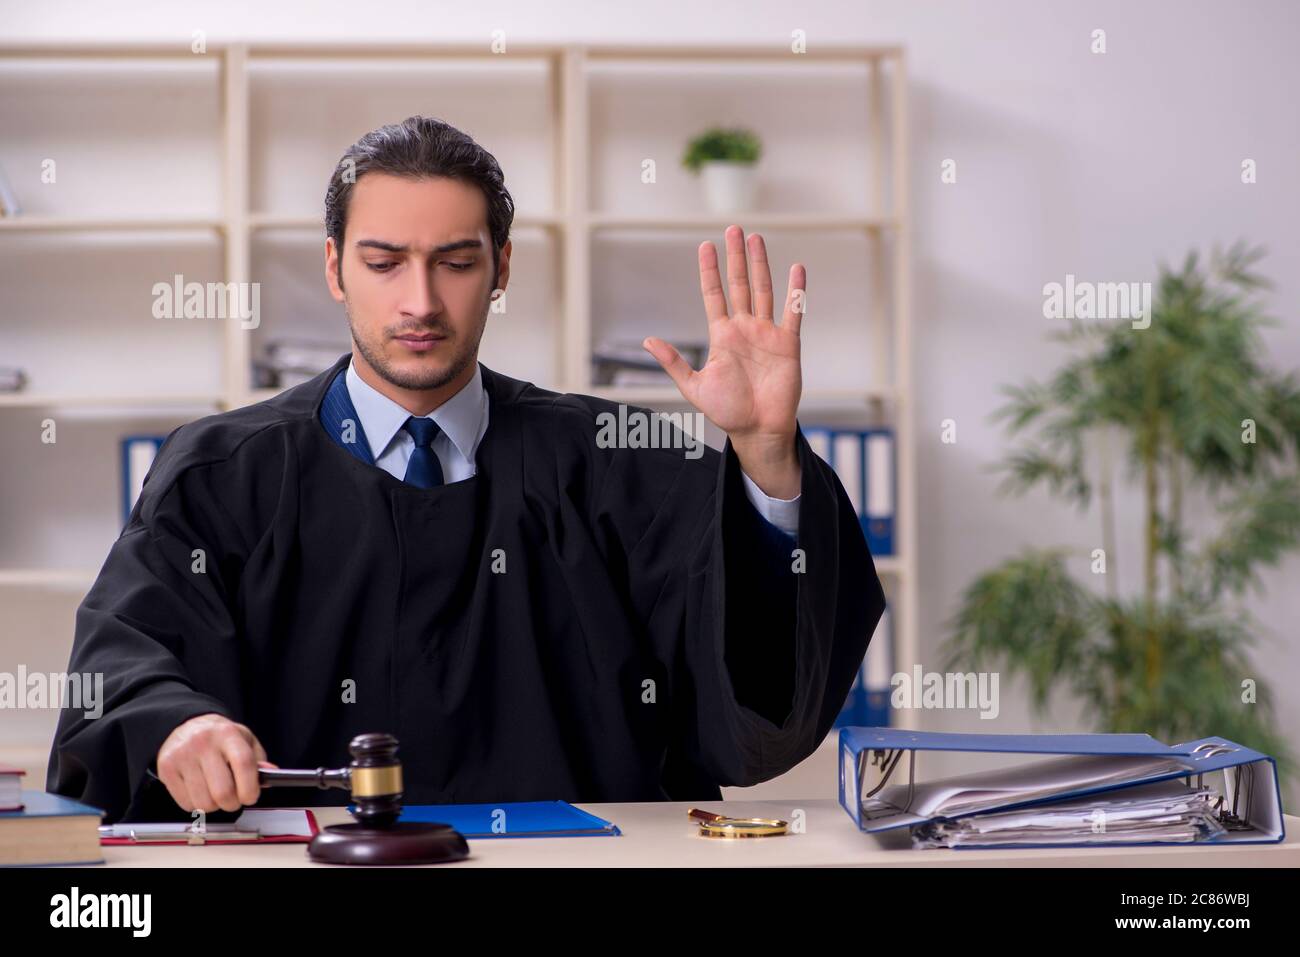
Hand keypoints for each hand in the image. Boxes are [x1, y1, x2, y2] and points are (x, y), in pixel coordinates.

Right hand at [155, 713, 277, 813]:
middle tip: (235, 799)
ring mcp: (182, 756)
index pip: (243, 763)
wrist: (187, 726)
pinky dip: (197, 805)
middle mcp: (203, 743)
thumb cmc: (219, 737)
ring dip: (215, 806)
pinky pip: (186, 804)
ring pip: (204, 802)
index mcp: (227, 734)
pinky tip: (200, 791)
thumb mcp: (244, 739)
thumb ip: (258, 759)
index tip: (251, 797)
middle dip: (233, 803)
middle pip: (223, 791)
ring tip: (216, 793)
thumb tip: (270, 775)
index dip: (250, 787)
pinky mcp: (167, 769)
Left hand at [643, 225, 804, 496]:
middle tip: (734, 229)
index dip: (709, 270)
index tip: (705, 246)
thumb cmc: (727, 411)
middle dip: (736, 257)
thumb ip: (674, 362)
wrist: (758, 430)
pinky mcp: (788, 344)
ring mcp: (767, 334)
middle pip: (739, 284)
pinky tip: (797, 269)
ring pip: (764, 291)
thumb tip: (648, 341)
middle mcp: (744, 329)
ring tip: (757, 239)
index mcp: (722, 335)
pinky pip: (793, 313)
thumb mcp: (694, 386)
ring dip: (761, 265)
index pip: (713, 294)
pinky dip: (796, 292)